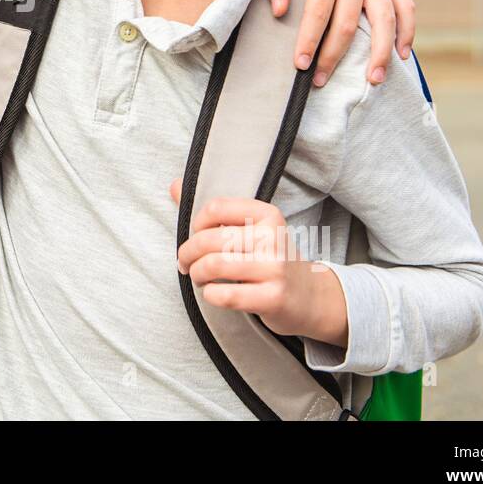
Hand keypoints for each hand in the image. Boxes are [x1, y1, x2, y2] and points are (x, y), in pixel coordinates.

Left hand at [168, 179, 347, 346]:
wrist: (308, 297)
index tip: (194, 236)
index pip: (215, 208)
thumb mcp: (250, 229)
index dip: (195, 224)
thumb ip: (213, 211)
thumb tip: (174, 185)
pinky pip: (225, 295)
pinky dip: (209, 294)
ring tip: (198, 277)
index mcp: (267, 215)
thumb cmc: (269, 259)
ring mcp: (275, 269)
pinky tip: (213, 293)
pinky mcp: (273, 298)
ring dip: (196, 274)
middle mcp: (273, 238)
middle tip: (185, 263)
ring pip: (213, 266)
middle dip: (187, 253)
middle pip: (209, 239)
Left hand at [262, 0, 414, 87]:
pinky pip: (407, 7)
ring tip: (372, 81)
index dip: (309, 41)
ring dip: (381, 53)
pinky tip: (401, 55)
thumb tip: (281, 11)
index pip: (319, 13)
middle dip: (334, 56)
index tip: (300, 65)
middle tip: (319, 81)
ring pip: (386, 20)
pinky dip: (408, 32)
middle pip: (349, 24)